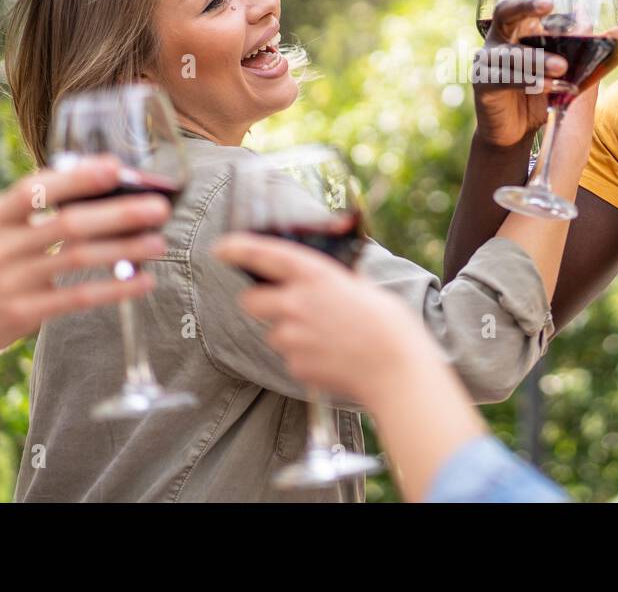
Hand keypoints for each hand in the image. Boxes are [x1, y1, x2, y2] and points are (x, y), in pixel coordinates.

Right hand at [0, 155, 169, 357]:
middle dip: (118, 213)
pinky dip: (114, 289)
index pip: (35, 190)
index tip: (115, 167)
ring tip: (159, 243)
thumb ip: (31, 212)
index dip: (76, 178)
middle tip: (158, 208)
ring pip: (77, 259)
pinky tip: (143, 282)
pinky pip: (76, 298)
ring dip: (124, 249)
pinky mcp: (18, 314)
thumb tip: (95, 179)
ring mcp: (7, 281)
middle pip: (67, 224)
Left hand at [213, 233, 437, 407]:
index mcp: (316, 275)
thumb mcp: (364, 288)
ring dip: (290, 333)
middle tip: (286, 307)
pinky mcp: (295, 365)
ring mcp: (292, 337)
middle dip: (261, 302)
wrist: (396, 370)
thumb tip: (327, 282)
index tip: (222, 247)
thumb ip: (336, 282)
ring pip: (274, 332)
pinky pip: (290, 358)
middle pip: (250, 301)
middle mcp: (296, 303)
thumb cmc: (390, 325)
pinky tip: (333, 357)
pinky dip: (305, 357)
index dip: (238, 248)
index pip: (264, 255)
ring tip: (327, 338)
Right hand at [472, 0, 569, 147]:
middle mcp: (500, 38)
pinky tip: (555, 88)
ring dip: (536, 58)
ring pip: (510, 52)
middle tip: (548, 5)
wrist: (516, 132)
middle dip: (526, 5)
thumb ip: (591, 50)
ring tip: (561, 66)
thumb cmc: (540, 92)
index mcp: (519, 27)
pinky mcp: (484, 85)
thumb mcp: (569, 69)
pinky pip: (508, 79)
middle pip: (506, 11)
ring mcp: (489, 61)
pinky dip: (534, 83)